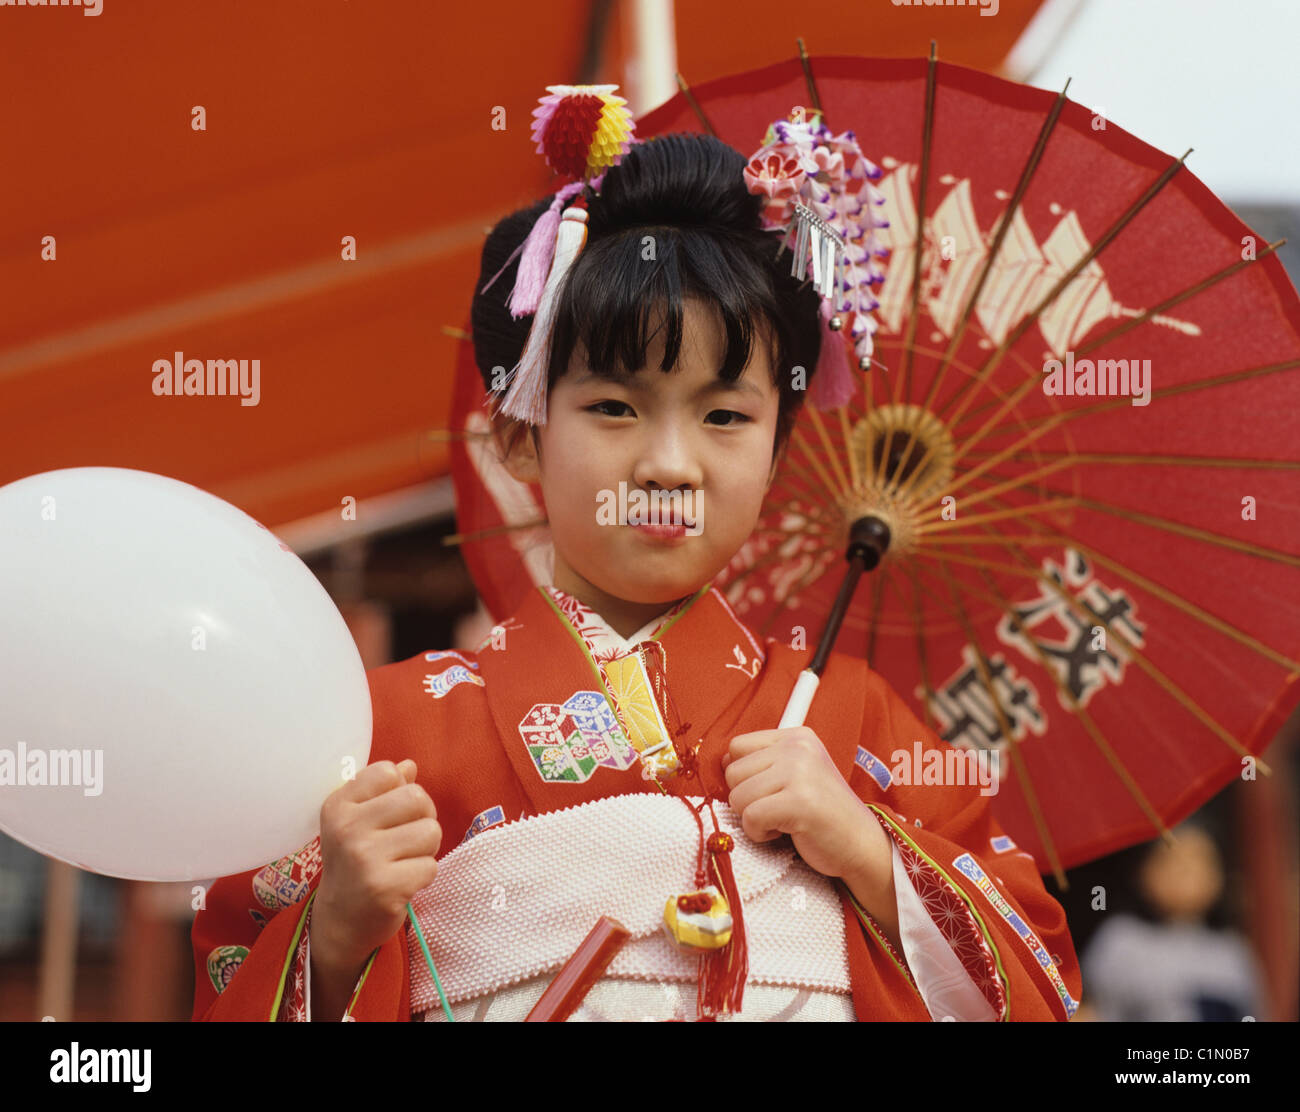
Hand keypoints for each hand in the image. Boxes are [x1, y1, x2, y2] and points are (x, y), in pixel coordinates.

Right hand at [311, 759, 441, 971]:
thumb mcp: (360, 820)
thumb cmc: (356, 861)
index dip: (403, 790)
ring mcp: (364, 859)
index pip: (388, 772)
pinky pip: (431, 866)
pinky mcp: (385, 888)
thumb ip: (385, 791)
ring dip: (425, 849)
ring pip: (430, 831)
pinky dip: (424, 875)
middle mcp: (347, 828)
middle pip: (417, 798)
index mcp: (339, 805)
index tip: (391, 814)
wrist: (340, 921)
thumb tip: (409, 765)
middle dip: (422, 818)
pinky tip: (402, 884)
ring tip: (403, 862)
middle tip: (405, 841)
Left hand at [722, 727, 883, 883]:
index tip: (769, 791)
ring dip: (753, 818)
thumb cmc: (821, 814)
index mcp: (797, 736)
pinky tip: (785, 832)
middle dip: (747, 799)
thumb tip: (721, 761)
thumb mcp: (795, 775)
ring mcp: (800, 772)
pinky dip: (760, 834)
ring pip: (737, 796)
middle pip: (732, 772)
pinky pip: (751, 817)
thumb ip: (763, 763)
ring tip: (784, 820)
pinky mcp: (799, 801)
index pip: (737, 746)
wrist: (861, 845)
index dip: (743, 775)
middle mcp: (798, 747)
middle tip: (779, 809)